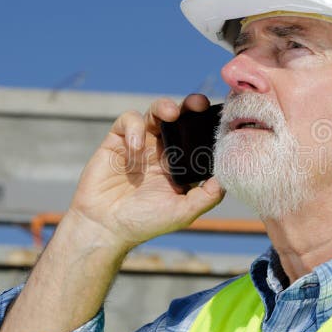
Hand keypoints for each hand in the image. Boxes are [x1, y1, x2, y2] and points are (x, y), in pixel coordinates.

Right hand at [68, 93, 225, 251]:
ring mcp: (141, 143)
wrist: (105, 227)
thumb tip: (227, 178)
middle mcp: (162, 150)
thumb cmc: (144, 223)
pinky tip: (135, 148)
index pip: (198, 137)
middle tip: (199, 104)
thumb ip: (207, 196)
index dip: (208, 125)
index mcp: (180, 164)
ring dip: (164, 107)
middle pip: (181, 118)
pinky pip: (128, 120)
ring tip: (170, 114)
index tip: (220, 118)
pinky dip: (134, 127)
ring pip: (156, 112)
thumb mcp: (183, 212)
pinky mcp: (117, 141)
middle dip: (191, 106)